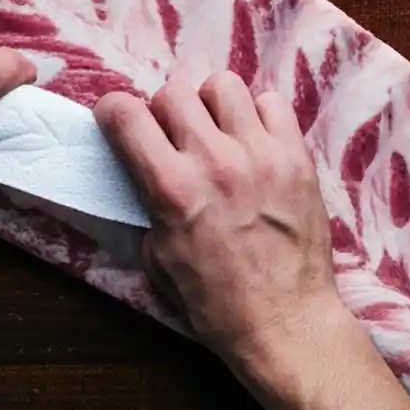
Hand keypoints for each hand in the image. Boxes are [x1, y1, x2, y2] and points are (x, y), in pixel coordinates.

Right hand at [93, 71, 340, 363]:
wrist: (283, 323)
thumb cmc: (215, 303)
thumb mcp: (157, 259)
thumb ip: (148, 204)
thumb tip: (145, 169)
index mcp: (171, 189)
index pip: (125, 113)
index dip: (113, 111)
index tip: (118, 122)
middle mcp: (214, 161)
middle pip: (173, 91)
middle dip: (164, 112)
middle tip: (173, 139)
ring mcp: (260, 154)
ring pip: (223, 86)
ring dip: (211, 106)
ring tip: (217, 134)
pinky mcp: (296, 158)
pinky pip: (272, 103)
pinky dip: (258, 116)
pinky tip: (254, 143)